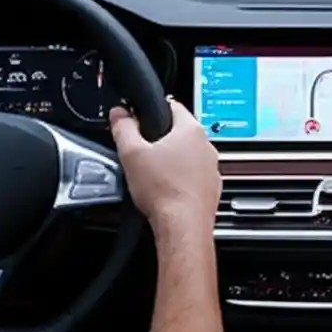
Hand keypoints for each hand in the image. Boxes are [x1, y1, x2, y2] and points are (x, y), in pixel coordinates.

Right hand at [110, 100, 220, 235]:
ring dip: (172, 161)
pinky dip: (181, 181)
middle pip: (180, 132)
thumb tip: (119, 114)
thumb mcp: (131, 154)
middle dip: (161, 139)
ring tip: (153, 174)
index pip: (172, 105)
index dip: (153, 108)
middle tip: (142, 150)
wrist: (183, 227)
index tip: (141, 116)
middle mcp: (207, 147)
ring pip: (188, 156)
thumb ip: (123, 128)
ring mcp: (212, 169)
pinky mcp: (211, 189)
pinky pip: (193, 177)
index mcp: (191, 130)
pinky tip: (166, 190)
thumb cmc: (164, 192)